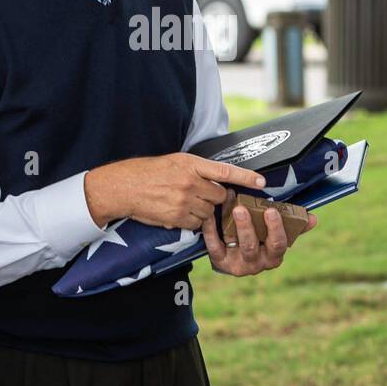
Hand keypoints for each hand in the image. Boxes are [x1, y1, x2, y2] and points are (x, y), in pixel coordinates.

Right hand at [84, 153, 265, 229]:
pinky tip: (178, 213)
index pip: (225, 171)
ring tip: (185, 203)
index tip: (262, 181)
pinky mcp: (177, 217)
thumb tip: (219, 181)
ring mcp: (184, 201)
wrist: (124, 187)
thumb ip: (198, 170)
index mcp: (191, 164)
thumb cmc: (150, 172)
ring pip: (209, 212)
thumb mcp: (176, 161)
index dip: (246, 177)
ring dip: (204, 211)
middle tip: (205, 196)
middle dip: (216, 199)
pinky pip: (196, 224)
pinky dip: (192, 222)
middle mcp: (190, 182)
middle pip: (219, 196)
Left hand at [201, 191, 316, 276]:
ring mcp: (238, 265)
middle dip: (248, 227)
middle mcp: (257, 263)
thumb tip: (313, 219)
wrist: (234, 255)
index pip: (278, 244)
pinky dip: (211, 231)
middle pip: (253, 247)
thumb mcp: (276, 233)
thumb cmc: (260, 239)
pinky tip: (210, 216)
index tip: (271, 211)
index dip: (276, 229)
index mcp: (273, 255)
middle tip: (242, 208)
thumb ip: (293, 225)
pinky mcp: (220, 262)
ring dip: (234, 227)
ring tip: (232, 209)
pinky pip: (214, 247)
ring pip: (236, 247)